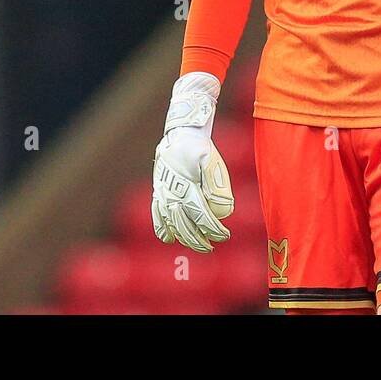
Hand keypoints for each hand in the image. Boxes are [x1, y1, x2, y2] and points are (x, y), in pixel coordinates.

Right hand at [151, 72, 233, 251]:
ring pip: (170, 223)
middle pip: (184, 224)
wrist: (180, 133)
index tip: (224, 235)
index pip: (201, 216)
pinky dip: (162, 228)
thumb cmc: (199, 148)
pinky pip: (156, 214)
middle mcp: (170, 193)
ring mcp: (162, 194)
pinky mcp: (158, 191)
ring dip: (184, 237)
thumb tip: (224, 210)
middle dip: (199, 238)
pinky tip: (169, 237)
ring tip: (197, 245)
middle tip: (212, 246)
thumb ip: (217, 185)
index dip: (213, 229)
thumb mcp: (212, 161)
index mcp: (186, 187)